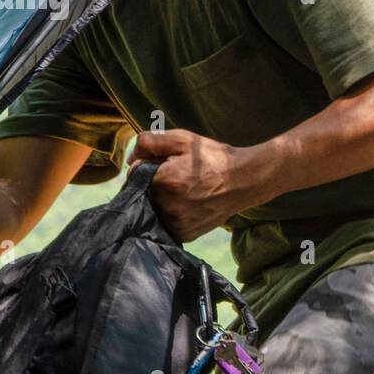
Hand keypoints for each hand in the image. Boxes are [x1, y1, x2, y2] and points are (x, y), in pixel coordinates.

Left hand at [128, 129, 274, 241]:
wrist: (243, 181)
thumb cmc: (212, 158)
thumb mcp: (183, 139)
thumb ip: (151, 142)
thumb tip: (130, 158)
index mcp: (163, 181)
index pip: (135, 173)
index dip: (148, 164)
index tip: (166, 163)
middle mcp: (167, 205)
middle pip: (143, 192)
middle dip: (154, 183)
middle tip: (178, 177)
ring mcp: (176, 223)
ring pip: (153, 209)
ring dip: (160, 200)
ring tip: (185, 190)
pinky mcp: (184, 234)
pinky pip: (166, 223)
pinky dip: (171, 214)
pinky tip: (188, 203)